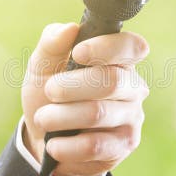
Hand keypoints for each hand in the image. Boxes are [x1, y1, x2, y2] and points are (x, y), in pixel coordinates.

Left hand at [21, 23, 149, 175]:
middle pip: (113, 81)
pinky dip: (67, 145)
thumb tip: (69, 29)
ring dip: (63, 116)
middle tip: (50, 91)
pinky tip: (54, 145)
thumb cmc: (50, 94)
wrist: (46, 138)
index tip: (78, 53)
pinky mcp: (123, 146)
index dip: (107, 48)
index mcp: (119, 60)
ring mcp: (132, 118)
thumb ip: (52, 44)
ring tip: (42, 119)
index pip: (132, 46)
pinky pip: (96, 145)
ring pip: (99, 113)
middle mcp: (133, 87)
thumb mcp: (42, 66)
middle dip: (73, 86)